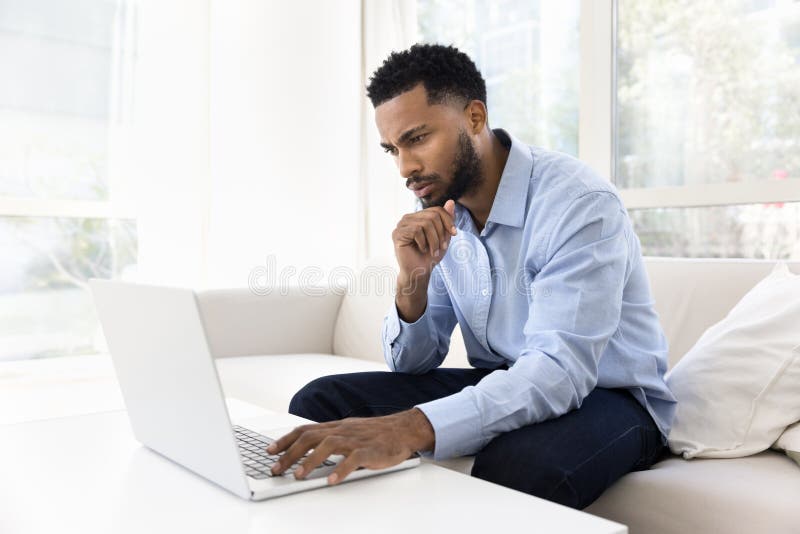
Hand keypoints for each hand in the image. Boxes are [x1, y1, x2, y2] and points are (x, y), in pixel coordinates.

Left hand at [266, 408, 434, 484]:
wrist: (403, 429)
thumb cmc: (375, 434)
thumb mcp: (349, 433)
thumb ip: (330, 440)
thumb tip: (306, 453)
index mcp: (335, 427)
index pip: (304, 430)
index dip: (285, 440)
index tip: (268, 451)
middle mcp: (342, 431)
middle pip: (310, 437)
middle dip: (290, 453)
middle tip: (276, 469)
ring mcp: (355, 440)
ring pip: (328, 445)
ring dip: (311, 461)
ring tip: (299, 475)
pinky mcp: (370, 450)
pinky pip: (353, 459)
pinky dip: (341, 470)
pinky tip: (331, 480)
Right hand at [392, 199, 456, 280]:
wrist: (419, 272)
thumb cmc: (430, 255)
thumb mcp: (443, 236)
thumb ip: (446, 219)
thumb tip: (451, 201)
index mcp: (418, 217)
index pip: (436, 210)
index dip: (448, 220)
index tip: (454, 234)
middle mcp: (409, 218)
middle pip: (432, 216)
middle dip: (441, 233)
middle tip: (441, 247)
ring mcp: (401, 225)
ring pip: (426, 223)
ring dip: (434, 240)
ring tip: (433, 251)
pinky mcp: (397, 233)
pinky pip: (416, 230)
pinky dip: (423, 242)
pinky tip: (422, 249)